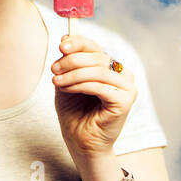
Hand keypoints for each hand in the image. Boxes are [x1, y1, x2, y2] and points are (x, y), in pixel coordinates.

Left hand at [51, 33, 136, 158]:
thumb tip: (64, 37)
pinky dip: (80, 85)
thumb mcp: (67, 81)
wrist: (80, 142)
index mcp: (110, 67)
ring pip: (98, 71)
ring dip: (73, 74)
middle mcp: (123, 74)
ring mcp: (127, 88)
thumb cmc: (75, 113)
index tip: (61, 45)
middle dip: (71, 61)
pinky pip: (100, 86)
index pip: (96, 47)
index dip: (78, 42)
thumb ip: (68, 62)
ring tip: (57, 82)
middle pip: (97, 56)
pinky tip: (66, 89)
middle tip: (54, 69)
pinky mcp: (125, 101)